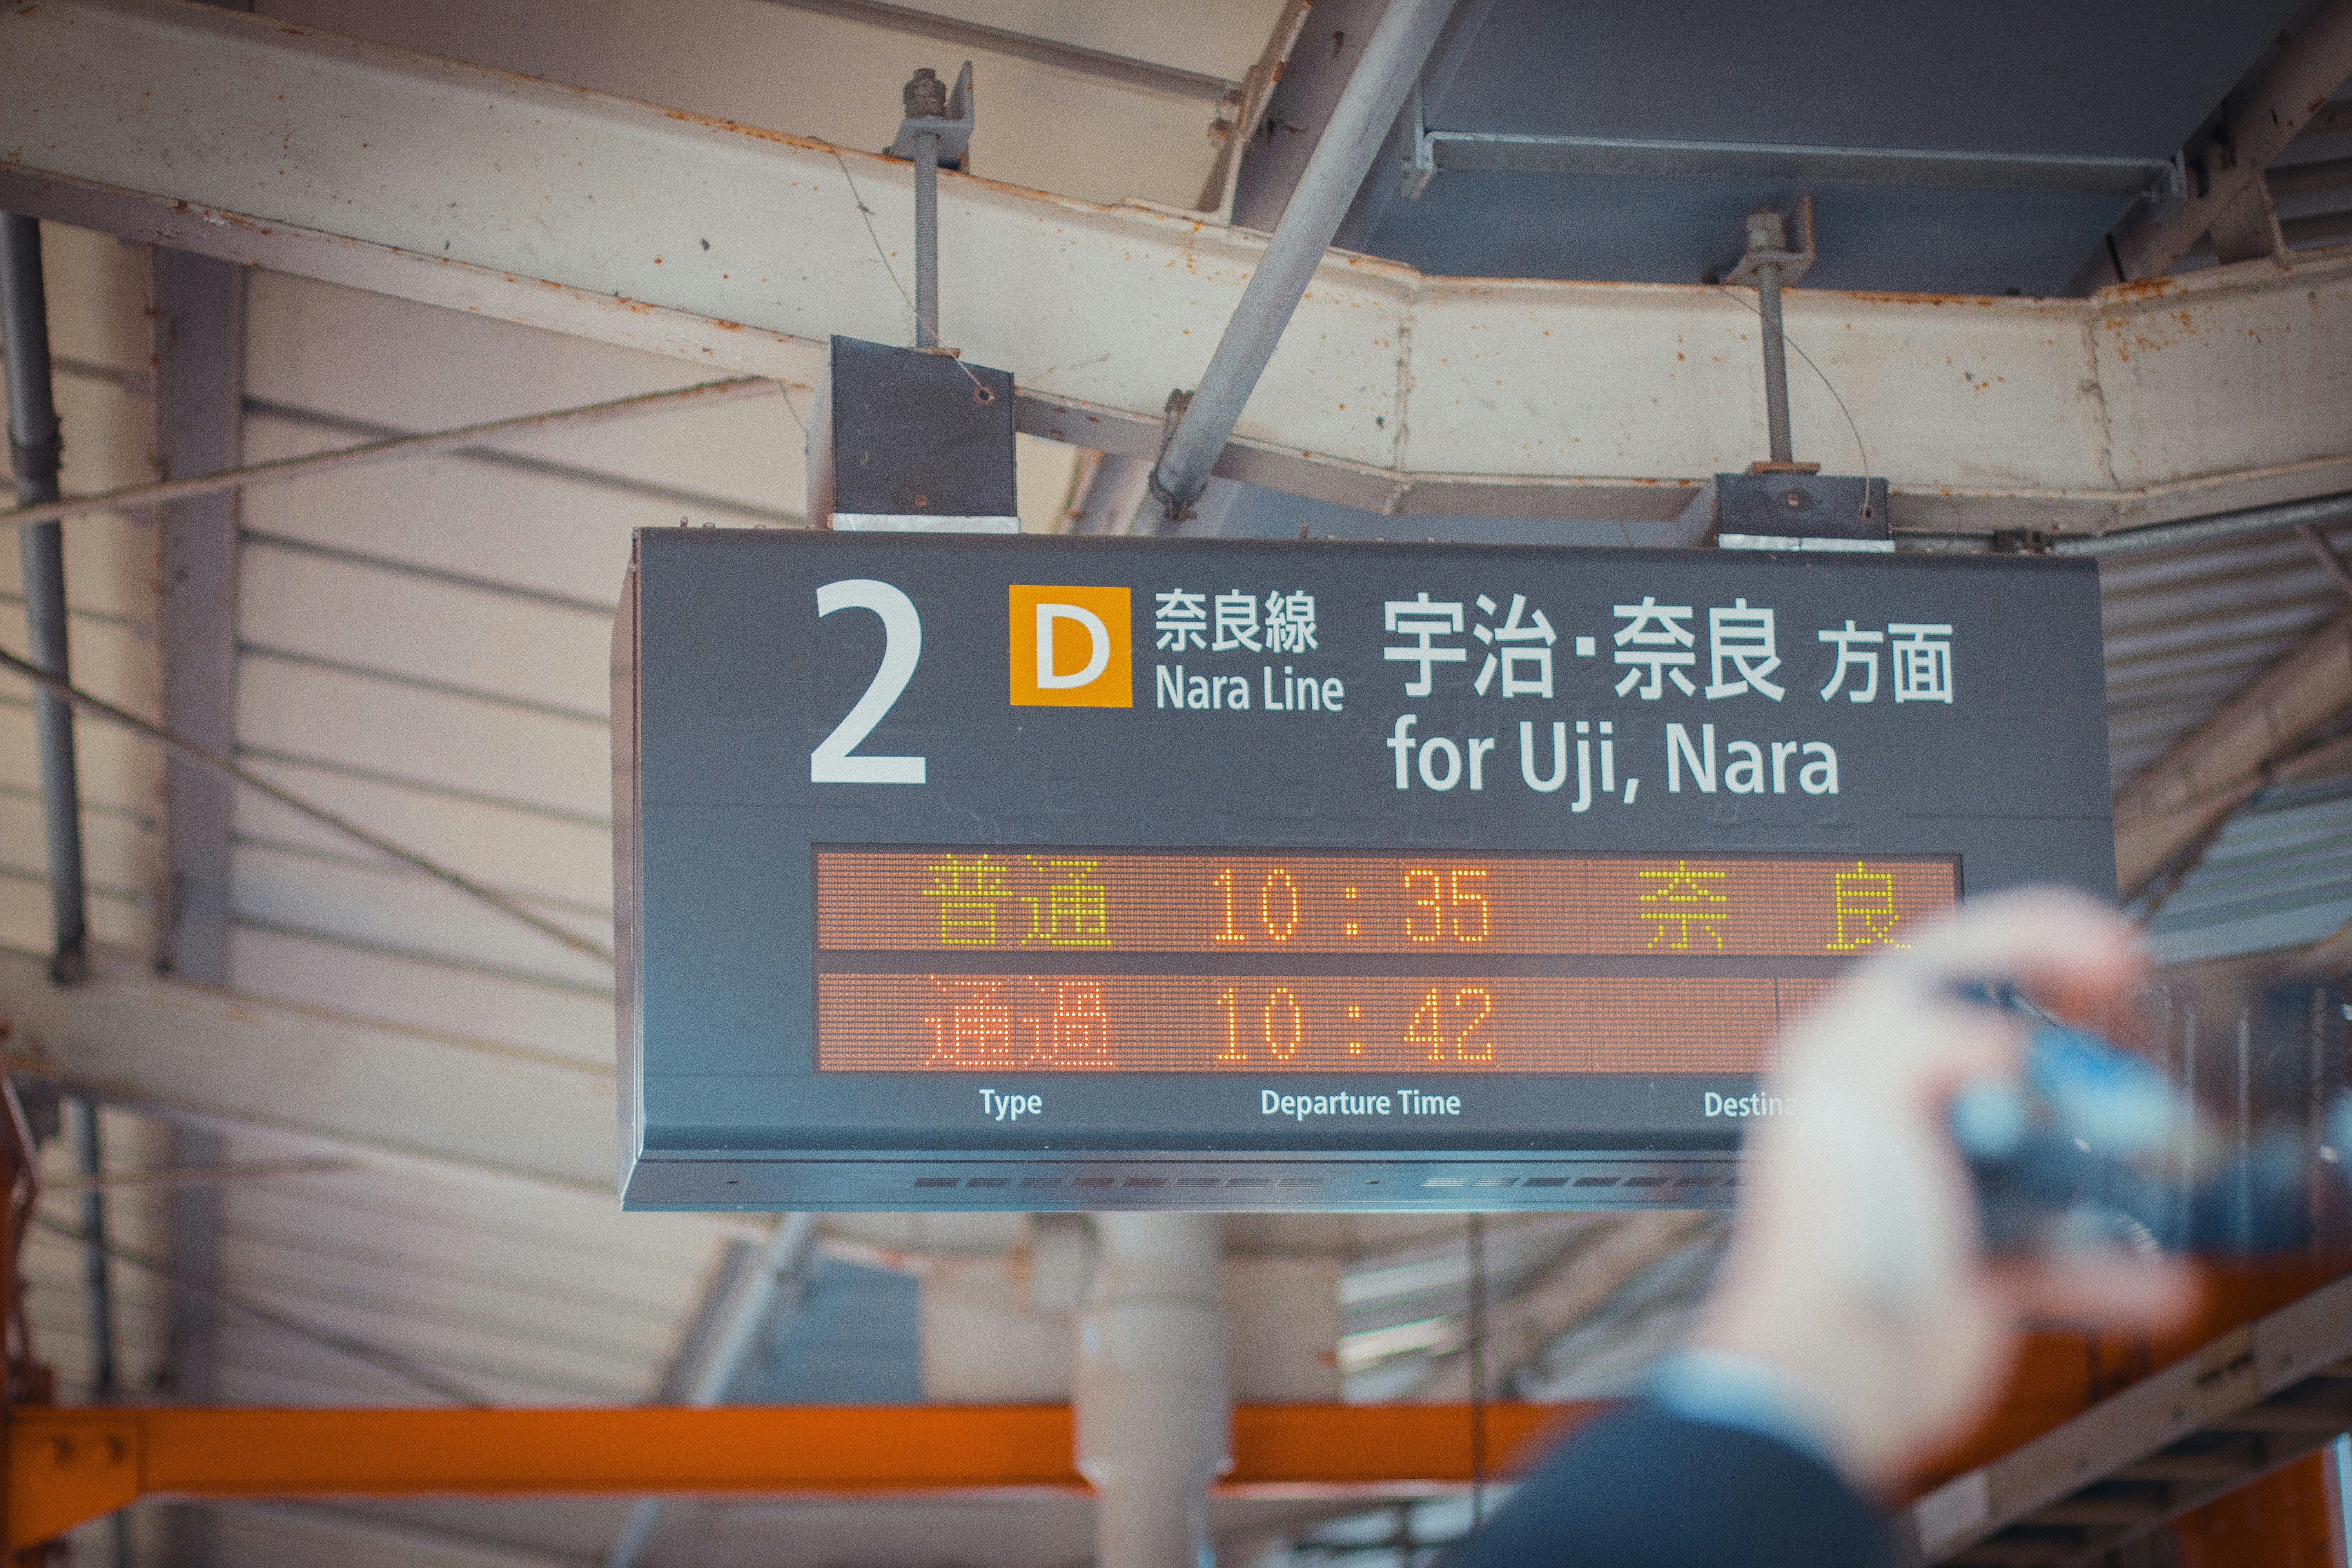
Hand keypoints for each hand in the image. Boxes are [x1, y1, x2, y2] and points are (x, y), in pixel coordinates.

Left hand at [1687, 886, 2197, 1491]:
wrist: (1835, 1370)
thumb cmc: (1827, 1237)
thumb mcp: (1857, 1095)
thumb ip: (1924, 1037)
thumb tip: (2001, 1043)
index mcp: (1848, 1052)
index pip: (1946, 958)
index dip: (2031, 937)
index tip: (2106, 952)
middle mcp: (1893, 1106)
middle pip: (2012, 1044)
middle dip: (2084, 1053)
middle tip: (2134, 1059)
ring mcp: (1940, 1179)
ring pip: (2049, 1141)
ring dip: (2110, 1151)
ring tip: (2153, 1154)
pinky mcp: (1976, 1253)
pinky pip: (2063, 1241)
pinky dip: (2112, 1256)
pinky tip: (2148, 1267)